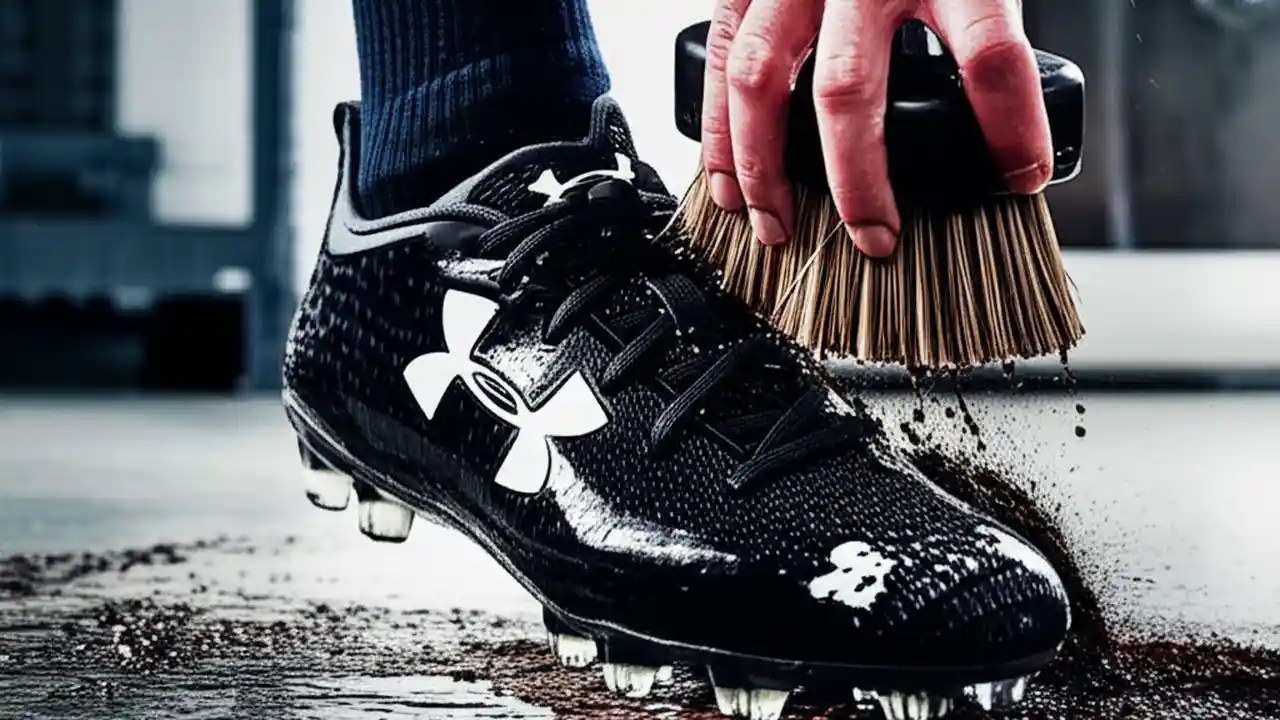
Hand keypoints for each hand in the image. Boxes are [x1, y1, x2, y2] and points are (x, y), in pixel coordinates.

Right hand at [701, 0, 1051, 255]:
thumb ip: (978, 32)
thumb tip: (1010, 136)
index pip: (988, 51)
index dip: (1010, 125)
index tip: (1020, 177)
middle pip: (848, 87)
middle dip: (856, 180)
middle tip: (875, 238)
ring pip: (761, 82)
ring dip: (764, 169)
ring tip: (778, 227)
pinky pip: (719, 63)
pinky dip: (717, 133)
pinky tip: (728, 184)